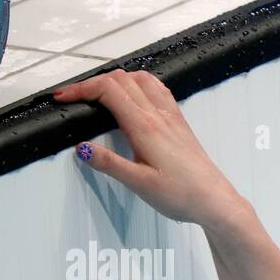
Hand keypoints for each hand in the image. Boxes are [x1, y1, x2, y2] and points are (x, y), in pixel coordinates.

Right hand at [53, 69, 246, 227]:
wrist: (215, 201)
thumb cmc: (183, 195)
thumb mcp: (139, 184)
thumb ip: (109, 164)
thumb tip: (83, 149)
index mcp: (145, 127)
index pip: (107, 90)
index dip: (81, 89)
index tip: (64, 98)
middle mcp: (159, 116)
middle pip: (121, 79)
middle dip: (93, 83)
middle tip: (75, 97)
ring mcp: (171, 117)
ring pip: (141, 79)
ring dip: (117, 79)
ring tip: (99, 93)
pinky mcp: (180, 123)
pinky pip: (158, 90)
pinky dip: (139, 84)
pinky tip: (135, 97)